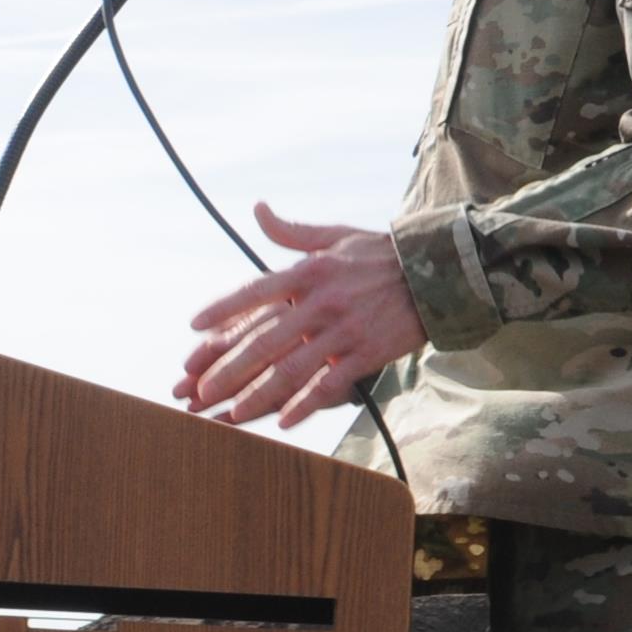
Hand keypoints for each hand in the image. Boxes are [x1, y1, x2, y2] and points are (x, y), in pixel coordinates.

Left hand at [177, 204, 424, 427]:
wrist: (437, 271)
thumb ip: (291, 231)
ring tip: (233, 414)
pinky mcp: (367, 354)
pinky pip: (331, 384)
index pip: (256, 291)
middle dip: (230, 367)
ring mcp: (344, 331)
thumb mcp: (335, 236)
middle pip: (266, 340)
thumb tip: (258, 210)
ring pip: (293, 369)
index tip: (194, 327)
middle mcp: (322, 302)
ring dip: (259, 394)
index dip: (223, 308)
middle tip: (199, 390)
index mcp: (310, 272)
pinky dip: (306, 404)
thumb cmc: (379, 255)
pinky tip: (285, 422)